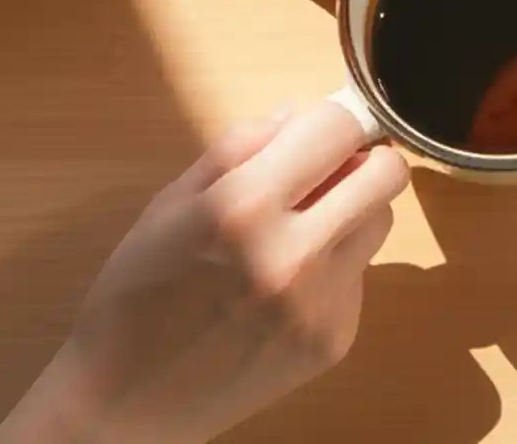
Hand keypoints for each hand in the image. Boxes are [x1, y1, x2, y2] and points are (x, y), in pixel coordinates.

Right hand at [0, 101, 409, 443]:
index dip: (334, 119)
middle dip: (365, 158)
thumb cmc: (137, 293)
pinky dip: (334, 266)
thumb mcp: (170, 204)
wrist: (130, 401)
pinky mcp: (336, 339)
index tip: (321, 131)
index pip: (338, 128)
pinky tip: (286, 288)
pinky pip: (359, 275)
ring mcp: (322, 302)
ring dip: (353, 211)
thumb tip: (300, 115)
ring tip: (302, 230)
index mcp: (244, 207)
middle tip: (332, 170)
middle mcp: (295, 253)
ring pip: (381, 221)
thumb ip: (238, 149)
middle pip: (386, 174)